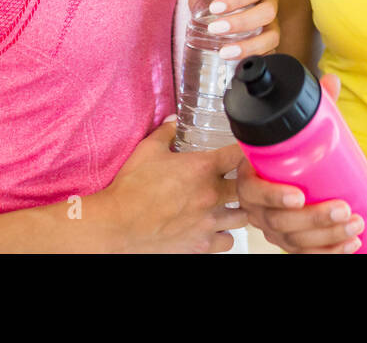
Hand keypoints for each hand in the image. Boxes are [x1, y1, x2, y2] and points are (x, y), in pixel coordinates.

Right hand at [100, 119, 246, 252]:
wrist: (118, 224)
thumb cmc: (131, 188)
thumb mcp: (147, 150)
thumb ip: (166, 132)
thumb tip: (173, 120)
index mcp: (202, 168)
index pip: (239, 154)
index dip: (246, 151)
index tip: (245, 152)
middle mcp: (211, 195)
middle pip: (248, 187)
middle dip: (245, 182)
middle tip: (237, 180)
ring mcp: (209, 222)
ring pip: (244, 216)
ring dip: (239, 209)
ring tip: (229, 205)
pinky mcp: (201, 244)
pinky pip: (228, 241)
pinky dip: (225, 234)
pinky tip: (216, 228)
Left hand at [186, 0, 279, 60]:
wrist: (228, 13)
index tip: (214, 8)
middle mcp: (270, 2)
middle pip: (267, 11)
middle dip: (241, 22)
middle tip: (215, 29)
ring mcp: (273, 24)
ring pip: (272, 35)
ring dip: (249, 46)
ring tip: (224, 52)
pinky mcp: (270, 43)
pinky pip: (270, 53)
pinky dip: (255, 59)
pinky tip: (238, 64)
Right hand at [236, 73, 363, 252]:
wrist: (283, 178)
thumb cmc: (288, 155)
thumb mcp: (298, 131)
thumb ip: (313, 107)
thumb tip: (330, 81)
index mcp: (249, 177)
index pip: (253, 191)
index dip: (274, 196)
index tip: (299, 196)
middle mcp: (255, 207)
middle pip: (278, 221)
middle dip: (314, 219)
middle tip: (344, 209)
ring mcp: (271, 227)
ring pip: (293, 240)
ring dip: (326, 237)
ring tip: (354, 226)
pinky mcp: (287, 242)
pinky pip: (303, 254)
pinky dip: (327, 254)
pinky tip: (349, 247)